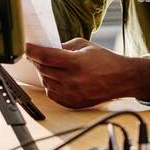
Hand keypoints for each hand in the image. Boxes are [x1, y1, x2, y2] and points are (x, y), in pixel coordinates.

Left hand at [26, 39, 149, 108]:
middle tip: (36, 55)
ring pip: (46, 82)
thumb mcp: (85, 46)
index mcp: (76, 63)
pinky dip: (51, 85)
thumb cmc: (105, 61)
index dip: (33, 51)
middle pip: (43, 69)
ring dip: (44, 73)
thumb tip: (45, 48)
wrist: (122, 79)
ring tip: (51, 66)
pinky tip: (57, 78)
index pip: (46, 57)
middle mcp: (73, 80)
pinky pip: (52, 94)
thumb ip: (63, 46)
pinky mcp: (73, 103)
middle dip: (37, 60)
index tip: (27, 47)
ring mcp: (73, 94)